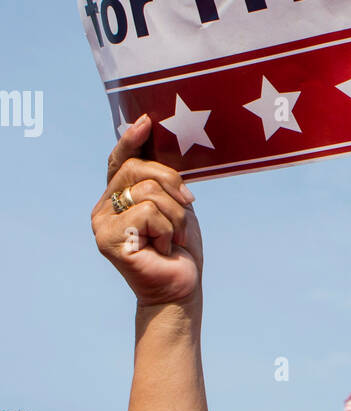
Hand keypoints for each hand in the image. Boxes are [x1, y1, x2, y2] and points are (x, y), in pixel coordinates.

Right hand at [91, 115, 202, 306]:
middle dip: (173, 183)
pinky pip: (148, 212)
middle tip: (189, 205)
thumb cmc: (179, 248)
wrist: (180, 288)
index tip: (146, 122)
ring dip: (176, 216)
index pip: (120, 161)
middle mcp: (104, 208)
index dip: (131, 140)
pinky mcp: (107, 239)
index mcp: (118, 197)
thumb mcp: (175, 206)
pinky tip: (165, 248)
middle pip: (137, 169)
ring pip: (148, 191)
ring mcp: (102, 224)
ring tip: (175, 238)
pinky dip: (169, 230)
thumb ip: (162, 181)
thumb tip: (160, 145)